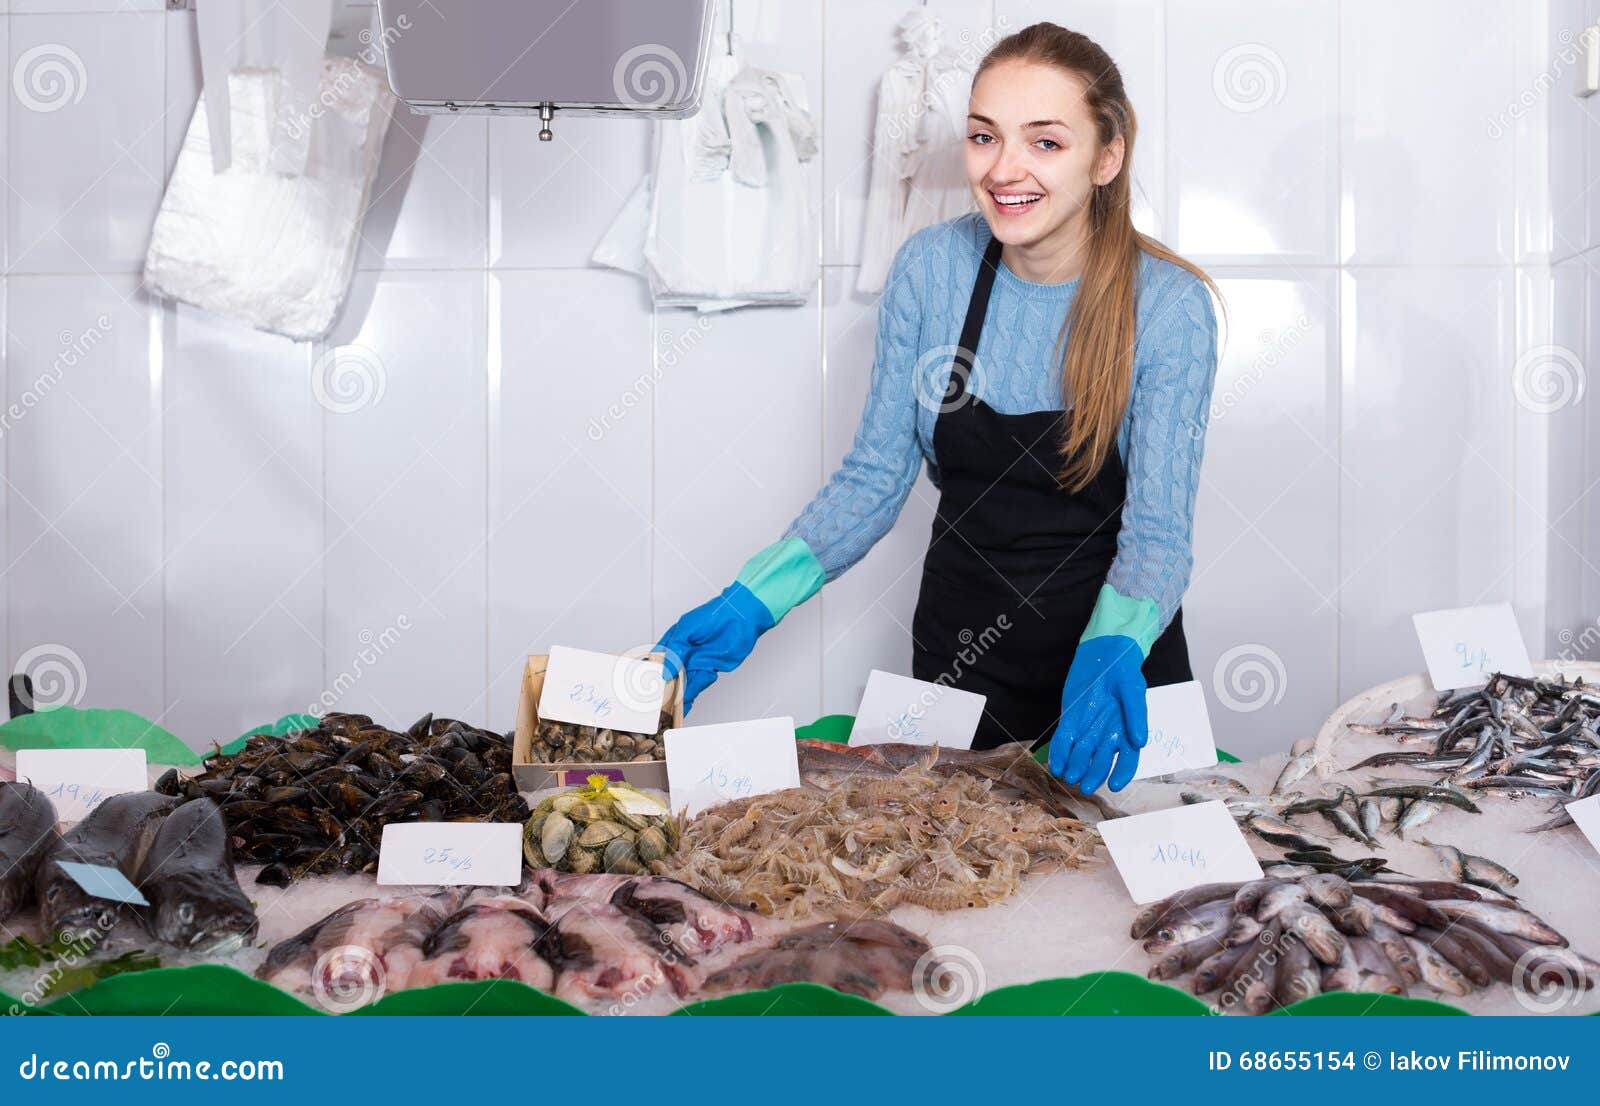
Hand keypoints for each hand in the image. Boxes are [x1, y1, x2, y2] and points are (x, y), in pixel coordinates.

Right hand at [655, 581, 774, 712]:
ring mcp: (696, 662)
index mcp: (673, 641)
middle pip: (670, 674)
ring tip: (667, 710)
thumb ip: (674, 651)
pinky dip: (690, 694)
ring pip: (683, 682)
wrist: (741, 618)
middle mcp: (683, 653)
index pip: (657, 660)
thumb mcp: (686, 629)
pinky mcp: (709, 668)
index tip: (644, 686)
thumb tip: (665, 672)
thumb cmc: (714, 614)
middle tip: (655, 703)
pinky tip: (683, 703)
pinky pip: (698, 684)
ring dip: (676, 695)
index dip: (650, 673)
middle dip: (663, 688)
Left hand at [1048, 635, 1148, 793]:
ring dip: (1075, 767)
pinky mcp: (1070, 721)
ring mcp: (1088, 729)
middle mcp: (1107, 735)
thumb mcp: (1133, 690)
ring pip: (1081, 754)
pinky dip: (1059, 754)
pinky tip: (1055, 765)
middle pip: (1101, 761)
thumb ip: (1136, 716)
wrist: (1104, 654)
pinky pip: (1063, 741)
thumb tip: (1140, 742)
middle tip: (1085, 786)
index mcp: (1127, 732)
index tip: (1114, 786)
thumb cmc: (1124, 672)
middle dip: (1093, 775)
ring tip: (1068, 777)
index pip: (1128, 760)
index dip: (1122, 774)